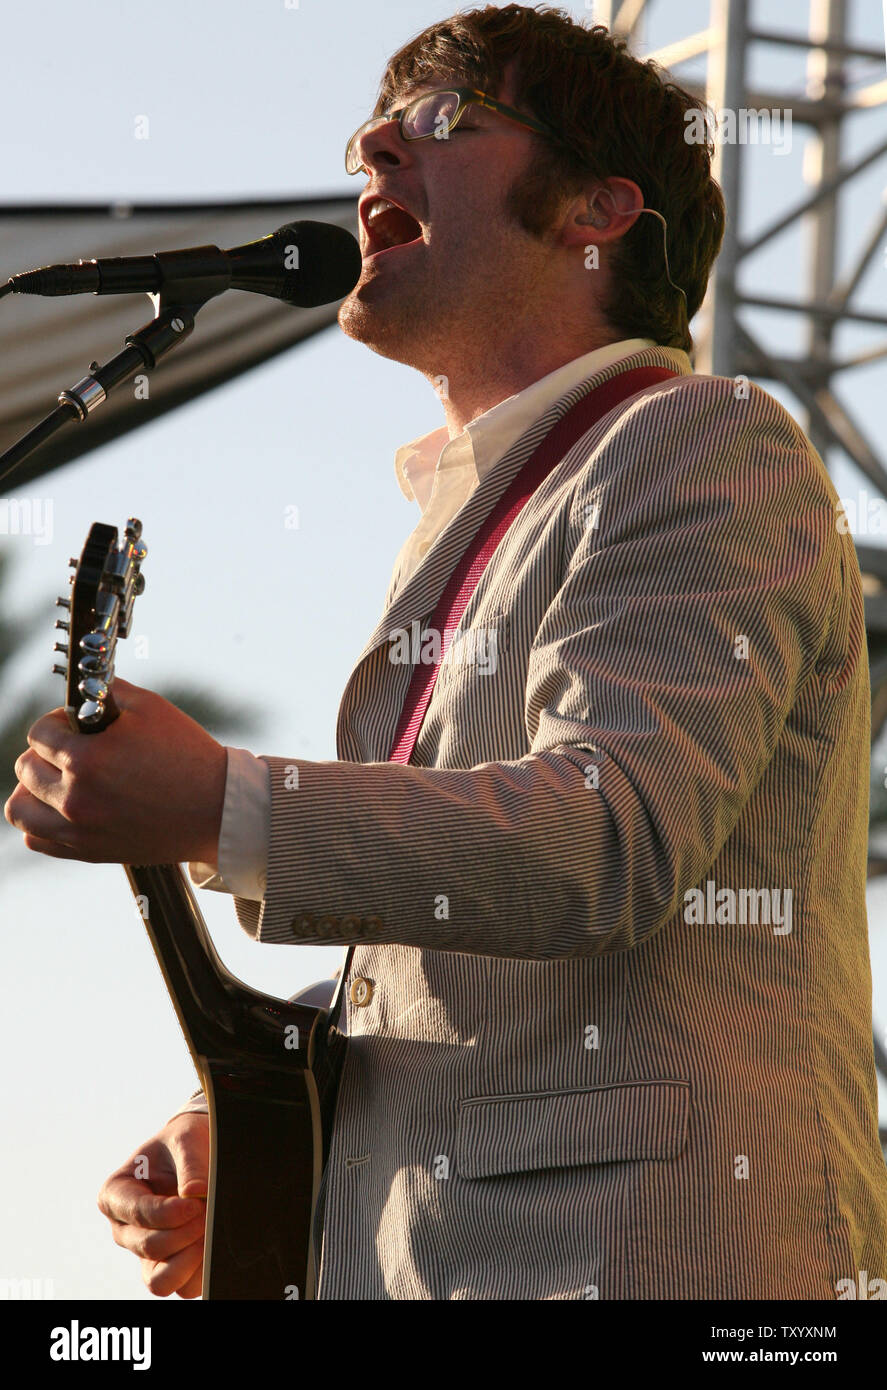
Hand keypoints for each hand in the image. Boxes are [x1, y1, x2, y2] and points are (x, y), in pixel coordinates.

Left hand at [4, 678, 226, 863]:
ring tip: (57, 779)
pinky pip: (36, 839)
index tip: (77, 725)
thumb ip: (106, 690)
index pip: (39, 733)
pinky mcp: (88, 851)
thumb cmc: (187, 755)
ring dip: (32, 788)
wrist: (216, 809)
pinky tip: (61, 806)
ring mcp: (79, 829)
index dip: (59, 722)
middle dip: (46, 751)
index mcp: (87, 760)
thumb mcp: (150, 707)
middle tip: (74, 749)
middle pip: (25, 767)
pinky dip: (39, 821)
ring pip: (19, 807)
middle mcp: (76, 798)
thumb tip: (82, 689)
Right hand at [97, 1113, 209, 1298]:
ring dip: (191, 1260)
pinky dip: (202, 1271)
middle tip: (208, 1213)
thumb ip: (190, 1162)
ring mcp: (146, 1253)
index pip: (138, 1213)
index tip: (196, 1203)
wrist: (200, 1154)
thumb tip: (194, 1193)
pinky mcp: (169, 1267)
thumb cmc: (185, 1143)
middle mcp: (125, 1230)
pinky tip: (215, 1245)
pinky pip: (182, 1286)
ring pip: (161, 1280)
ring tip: (210, 1233)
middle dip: (185, 1233)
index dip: (169, 1213)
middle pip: (150, 1247)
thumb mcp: (185, 1139)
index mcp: (116, 1195)